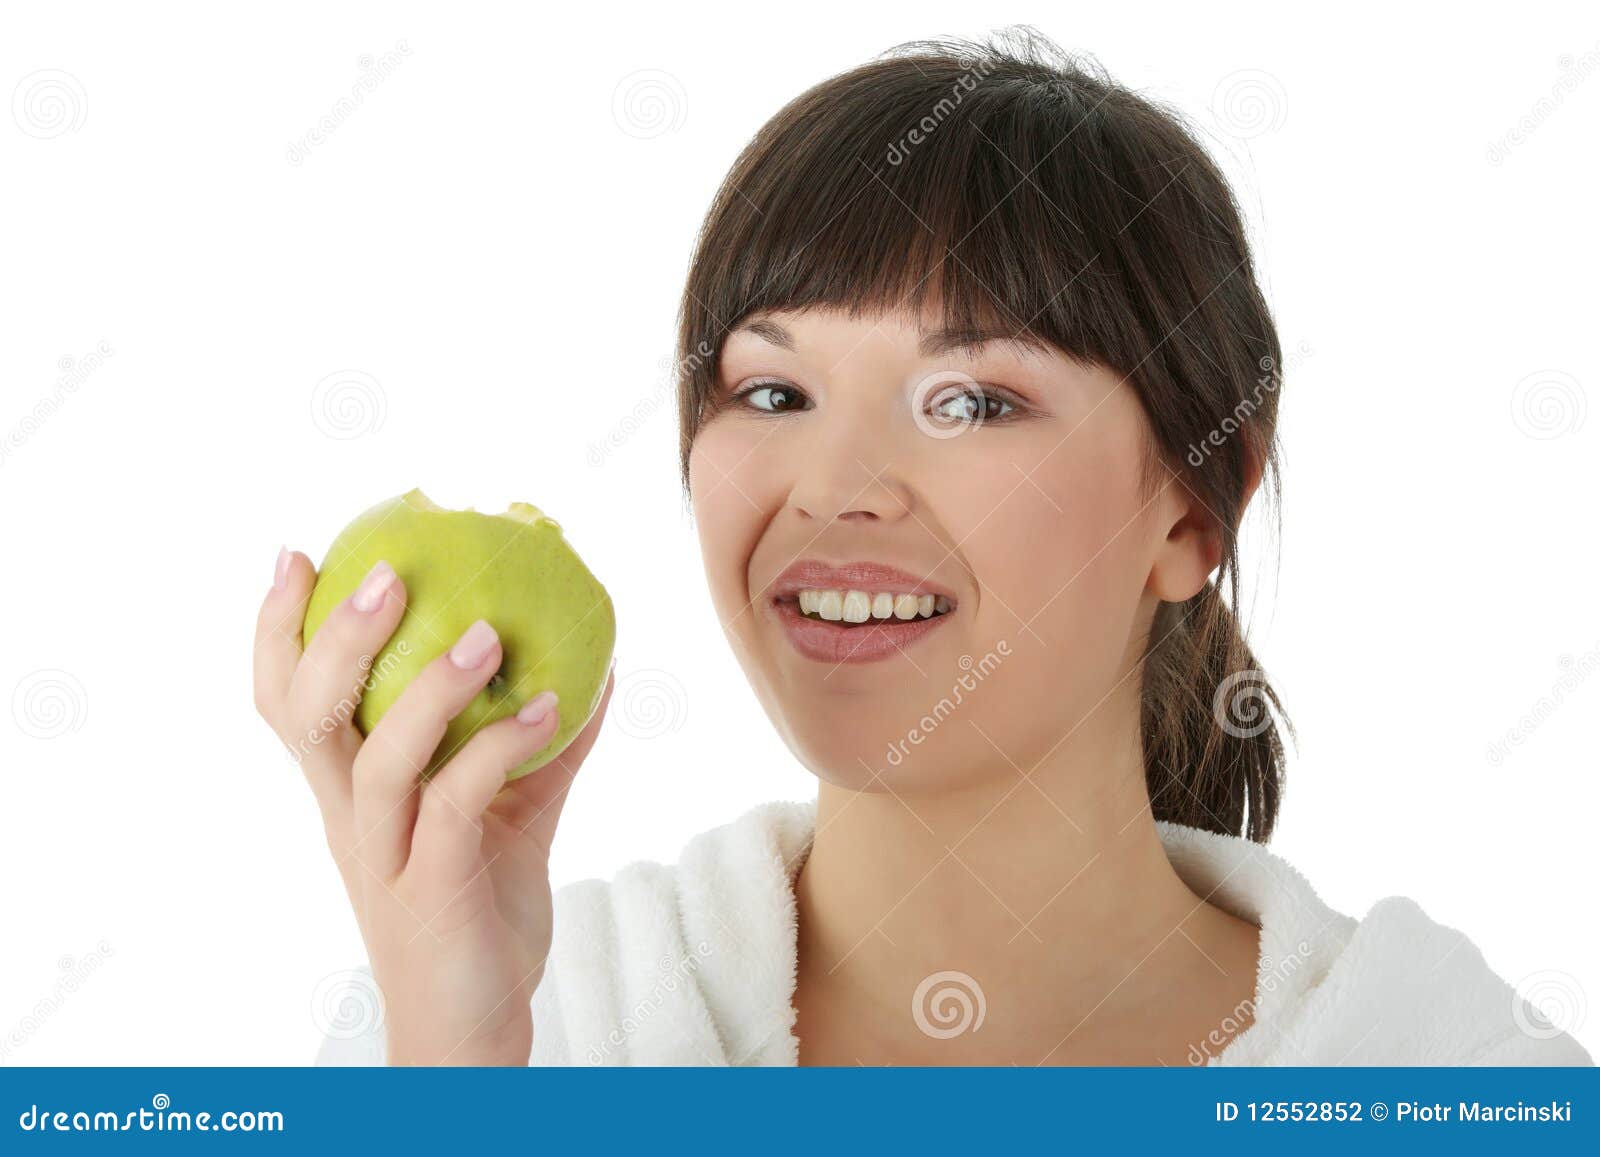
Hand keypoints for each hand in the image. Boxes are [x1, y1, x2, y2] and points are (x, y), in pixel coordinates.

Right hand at [253, 548, 611, 1064]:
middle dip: (337, 637)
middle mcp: (352, 817)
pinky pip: (458, 805)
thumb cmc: (481, 907)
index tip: (297, 553)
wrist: (476, 1022)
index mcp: (349, 791)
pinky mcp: (433, 889)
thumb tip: (592, 667)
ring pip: (381, 758)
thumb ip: (537, 744)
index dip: (279, 628)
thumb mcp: (510, 812)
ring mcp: (387, 855)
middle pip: (307, 716)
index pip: (288, 702)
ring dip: (431, 688)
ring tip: (489, 633)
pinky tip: (555, 708)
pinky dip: (504, 749)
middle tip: (386, 571)